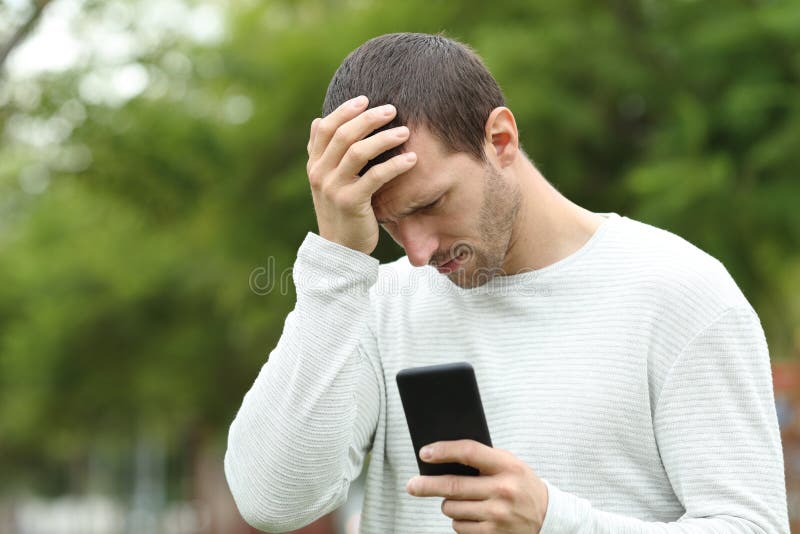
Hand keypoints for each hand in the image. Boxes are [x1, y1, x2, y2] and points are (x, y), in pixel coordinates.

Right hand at [306, 95, 417, 254]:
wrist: (340, 249)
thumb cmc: (340, 210)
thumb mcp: (327, 180)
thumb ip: (323, 152)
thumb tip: (318, 120)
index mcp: (314, 164)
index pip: (325, 128)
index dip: (345, 110)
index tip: (366, 99)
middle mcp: (320, 173)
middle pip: (343, 135)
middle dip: (368, 119)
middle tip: (391, 110)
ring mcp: (333, 188)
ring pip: (357, 152)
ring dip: (384, 138)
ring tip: (405, 131)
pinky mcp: (351, 203)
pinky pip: (375, 177)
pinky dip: (395, 165)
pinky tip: (412, 159)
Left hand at [406, 440, 548, 533]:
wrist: (547, 516)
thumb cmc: (521, 483)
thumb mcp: (509, 463)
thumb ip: (483, 459)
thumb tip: (443, 458)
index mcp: (507, 466)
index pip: (469, 453)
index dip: (444, 451)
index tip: (425, 453)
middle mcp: (503, 490)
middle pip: (453, 486)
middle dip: (426, 485)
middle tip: (412, 485)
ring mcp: (498, 515)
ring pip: (452, 508)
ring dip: (447, 503)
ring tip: (459, 499)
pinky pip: (459, 526)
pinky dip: (458, 520)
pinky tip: (471, 514)